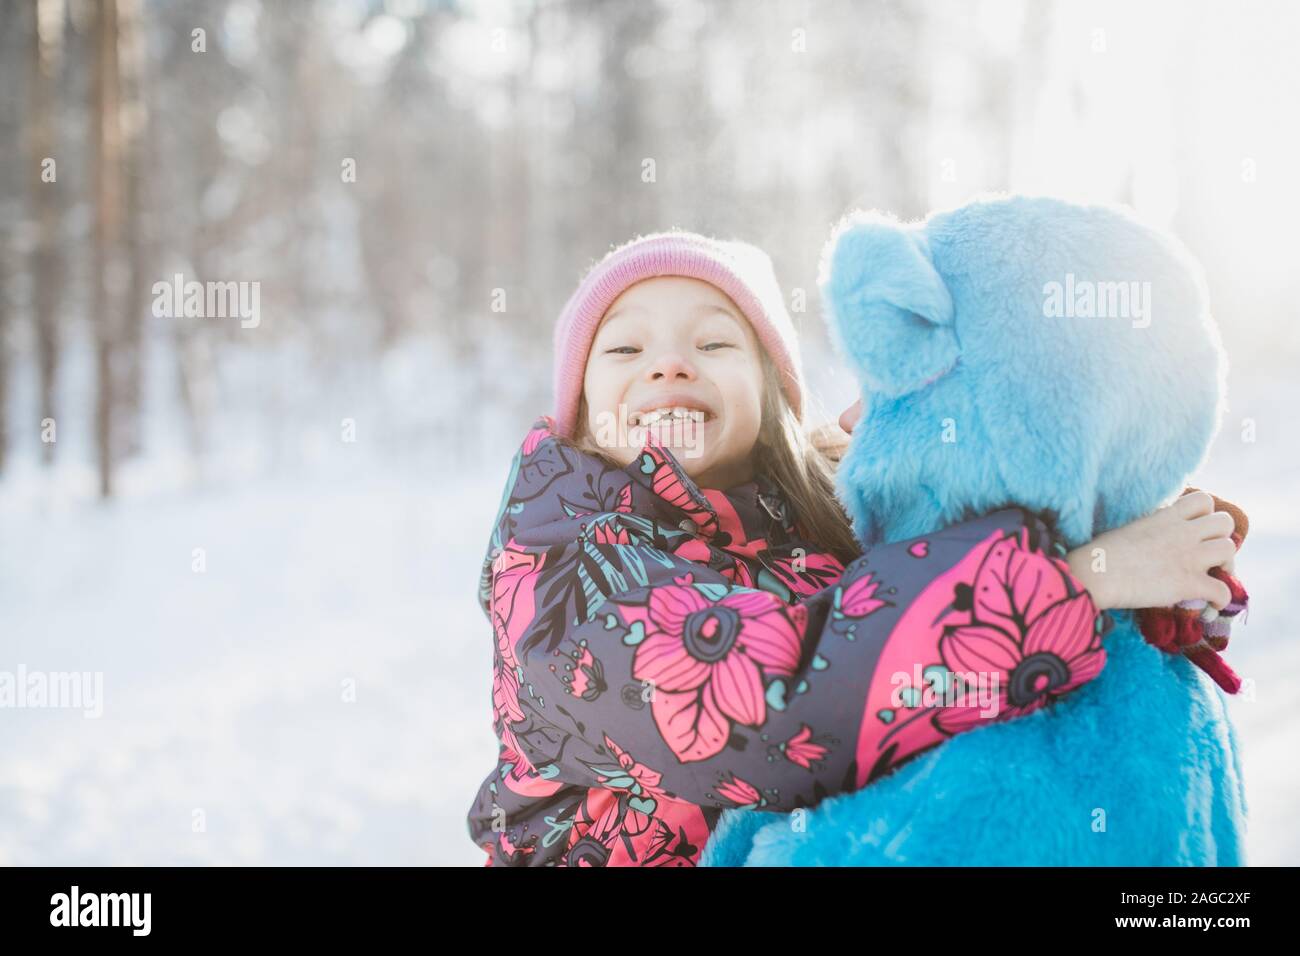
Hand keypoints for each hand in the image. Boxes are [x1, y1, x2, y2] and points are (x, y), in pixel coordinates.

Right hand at [1066, 490, 1236, 611]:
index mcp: (1166, 516)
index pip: (1203, 500)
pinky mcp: (1188, 583)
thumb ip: (1153, 527)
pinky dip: (1221, 599)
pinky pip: (1223, 590)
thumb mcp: (1130, 527)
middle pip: (1225, 522)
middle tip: (1209, 554)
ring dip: (1227, 565)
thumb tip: (1157, 534)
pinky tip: (1211, 605)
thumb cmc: (1101, 553)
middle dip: (1222, 537)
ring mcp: (1188, 557)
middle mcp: (1182, 532)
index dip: (1206, 514)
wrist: (1095, 575)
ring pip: (1229, 550)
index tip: (1197, 529)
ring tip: (1215, 576)